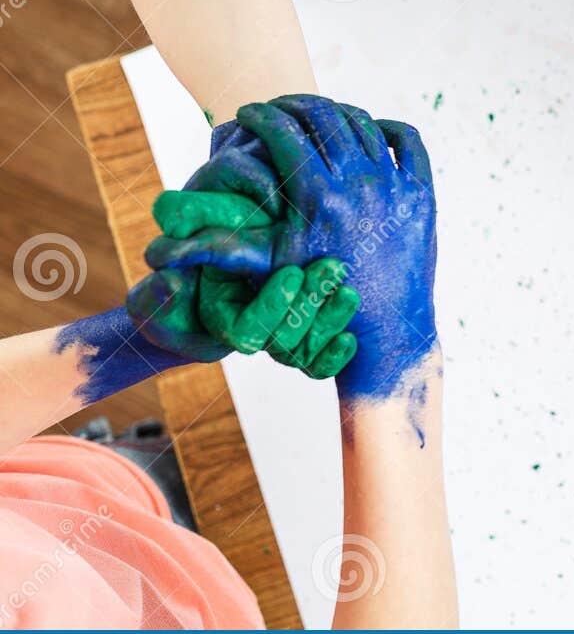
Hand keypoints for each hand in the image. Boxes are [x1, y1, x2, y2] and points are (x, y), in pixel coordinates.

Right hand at [127, 261, 359, 378]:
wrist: (211, 277)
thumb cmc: (187, 277)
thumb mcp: (166, 280)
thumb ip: (163, 288)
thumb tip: (171, 287)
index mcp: (221, 324)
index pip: (248, 330)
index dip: (271, 306)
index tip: (291, 272)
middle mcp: (253, 338)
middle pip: (283, 342)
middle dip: (309, 308)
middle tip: (331, 269)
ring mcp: (278, 339)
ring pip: (304, 351)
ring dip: (330, 321)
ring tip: (349, 291)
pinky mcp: (300, 339)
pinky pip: (317, 364)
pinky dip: (335, 356)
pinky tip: (350, 338)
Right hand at [146, 95, 438, 402]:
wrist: (385, 331)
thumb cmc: (317, 299)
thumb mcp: (269, 270)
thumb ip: (216, 249)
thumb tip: (155, 253)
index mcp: (317, 198)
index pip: (283, 133)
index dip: (259, 116)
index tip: (246, 113)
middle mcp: (359, 186)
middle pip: (323, 117)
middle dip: (294, 104)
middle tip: (277, 107)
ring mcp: (395, 187)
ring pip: (364, 124)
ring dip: (336, 112)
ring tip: (314, 115)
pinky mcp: (422, 194)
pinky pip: (408, 142)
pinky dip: (386, 127)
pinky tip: (367, 129)